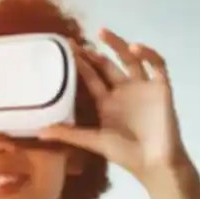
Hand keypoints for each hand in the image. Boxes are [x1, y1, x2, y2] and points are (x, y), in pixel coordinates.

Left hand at [38, 29, 191, 188]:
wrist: (156, 164)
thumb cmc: (126, 155)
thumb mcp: (94, 141)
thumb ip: (69, 134)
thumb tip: (38, 133)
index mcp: (106, 102)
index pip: (90, 77)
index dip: (80, 63)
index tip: (67, 48)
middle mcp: (123, 91)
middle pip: (108, 65)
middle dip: (94, 52)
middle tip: (79, 41)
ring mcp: (142, 88)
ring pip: (131, 59)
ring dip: (119, 46)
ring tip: (104, 34)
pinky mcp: (161, 88)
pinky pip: (157, 65)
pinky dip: (149, 54)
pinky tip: (136, 49)